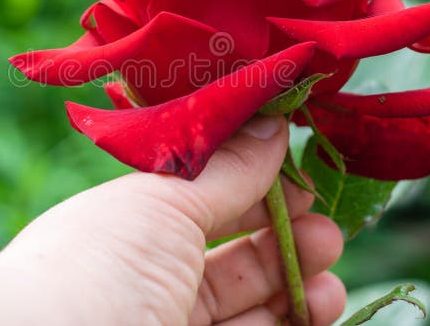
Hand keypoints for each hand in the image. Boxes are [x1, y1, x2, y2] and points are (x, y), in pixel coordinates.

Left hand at [0, 115, 345, 324]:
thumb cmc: (99, 263)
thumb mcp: (165, 202)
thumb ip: (226, 168)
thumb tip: (271, 122)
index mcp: (133, 223)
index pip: (205, 200)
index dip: (255, 186)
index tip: (299, 174)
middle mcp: (150, 275)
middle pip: (233, 251)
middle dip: (286, 232)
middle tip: (324, 223)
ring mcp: (171, 319)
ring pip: (249, 299)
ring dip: (300, 277)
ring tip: (330, 261)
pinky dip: (294, 319)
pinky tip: (322, 302)